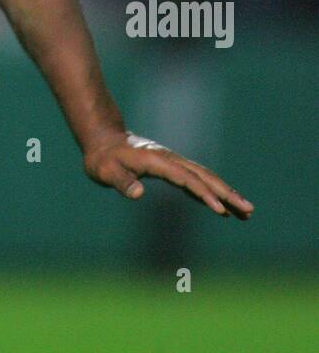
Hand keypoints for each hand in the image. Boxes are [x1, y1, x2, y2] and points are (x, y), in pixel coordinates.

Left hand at [83, 130, 254, 218]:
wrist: (103, 140)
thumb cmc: (103, 159)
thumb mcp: (105, 171)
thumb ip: (121, 182)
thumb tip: (138, 194)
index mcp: (157, 161)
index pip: (186, 179)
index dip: (204, 193)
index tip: (221, 210)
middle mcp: (170, 160)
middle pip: (205, 176)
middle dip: (227, 193)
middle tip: (249, 210)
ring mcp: (173, 163)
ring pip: (206, 178)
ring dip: (226, 193)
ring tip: (247, 211)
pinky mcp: (172, 169)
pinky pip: (197, 181)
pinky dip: (212, 193)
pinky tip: (222, 207)